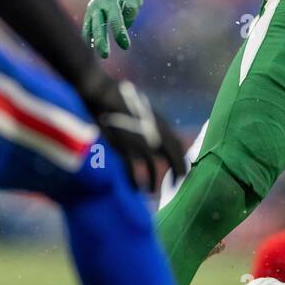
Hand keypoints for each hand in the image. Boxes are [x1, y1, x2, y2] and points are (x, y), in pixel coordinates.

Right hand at [80, 75, 186, 192]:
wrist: (100, 92)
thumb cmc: (118, 97)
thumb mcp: (142, 107)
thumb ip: (151, 121)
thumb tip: (156, 130)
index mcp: (158, 122)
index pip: (176, 145)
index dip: (181, 159)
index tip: (183, 170)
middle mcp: (152, 131)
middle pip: (171, 156)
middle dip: (176, 171)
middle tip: (177, 184)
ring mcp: (138, 139)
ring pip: (152, 166)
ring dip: (154, 180)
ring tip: (153, 192)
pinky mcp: (121, 146)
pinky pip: (131, 169)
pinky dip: (134, 180)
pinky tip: (135, 189)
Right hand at [83, 0, 141, 57]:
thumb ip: (132, 7)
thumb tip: (127, 22)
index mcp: (111, 2)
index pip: (115, 19)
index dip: (120, 33)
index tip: (125, 46)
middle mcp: (98, 7)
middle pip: (98, 26)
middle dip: (101, 41)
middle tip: (105, 55)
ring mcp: (90, 11)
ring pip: (88, 29)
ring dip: (91, 43)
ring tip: (93, 58)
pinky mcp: (87, 16)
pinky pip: (86, 29)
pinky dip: (87, 39)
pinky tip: (89, 52)